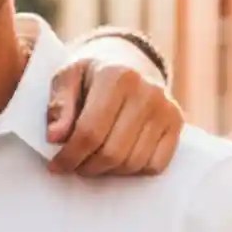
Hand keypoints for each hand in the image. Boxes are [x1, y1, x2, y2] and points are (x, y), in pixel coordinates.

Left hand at [47, 36, 182, 175]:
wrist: (127, 60)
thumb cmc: (90, 74)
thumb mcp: (66, 78)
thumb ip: (58, 105)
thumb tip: (55, 137)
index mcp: (116, 77)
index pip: (90, 132)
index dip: (69, 156)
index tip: (56, 166)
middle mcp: (147, 92)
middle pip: (112, 152)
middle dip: (86, 167)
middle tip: (72, 166)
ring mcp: (165, 108)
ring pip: (133, 163)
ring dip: (107, 171)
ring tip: (91, 161)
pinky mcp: (176, 123)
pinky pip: (155, 165)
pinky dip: (133, 171)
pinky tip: (117, 160)